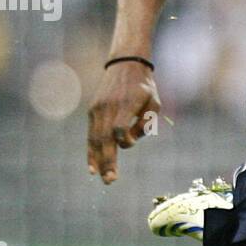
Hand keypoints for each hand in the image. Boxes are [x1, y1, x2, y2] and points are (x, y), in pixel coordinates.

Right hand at [87, 63, 160, 183]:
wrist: (124, 64)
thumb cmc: (144, 86)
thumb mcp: (154, 101)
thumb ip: (145, 123)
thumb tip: (129, 141)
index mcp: (125, 104)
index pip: (119, 127)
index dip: (124, 139)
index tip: (130, 142)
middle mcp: (108, 108)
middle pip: (105, 139)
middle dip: (108, 161)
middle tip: (111, 180)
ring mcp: (97, 110)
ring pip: (95, 140)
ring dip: (99, 161)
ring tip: (103, 178)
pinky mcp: (92, 112)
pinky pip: (90, 136)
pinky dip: (91, 152)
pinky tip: (92, 168)